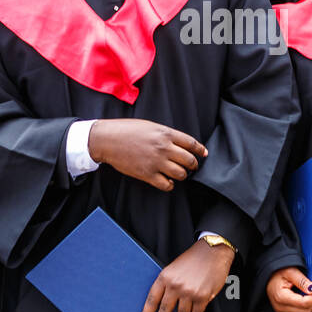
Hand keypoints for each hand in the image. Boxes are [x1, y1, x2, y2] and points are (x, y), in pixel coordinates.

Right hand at [88, 119, 206, 191]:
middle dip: (193, 165)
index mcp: (166, 134)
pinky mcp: (147, 174)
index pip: (191, 143)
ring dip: (182, 175)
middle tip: (192, 166)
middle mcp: (164, 148)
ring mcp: (156, 162)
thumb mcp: (150, 126)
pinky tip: (166, 181)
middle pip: (189, 160)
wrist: (108, 139)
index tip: (203, 154)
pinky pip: (166, 185)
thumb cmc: (127, 130)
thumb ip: (166, 134)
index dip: (200, 150)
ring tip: (178, 173)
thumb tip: (180, 143)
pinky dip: (169, 184)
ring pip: (181, 174)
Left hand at [138, 239, 233, 311]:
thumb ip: (168, 284)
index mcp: (165, 276)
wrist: (213, 251)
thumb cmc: (193, 258)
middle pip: (165, 310)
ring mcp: (189, 291)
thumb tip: (165, 304)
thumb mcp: (174, 267)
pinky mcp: (203, 296)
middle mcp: (175, 285)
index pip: (152, 299)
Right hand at [265, 266, 311, 311]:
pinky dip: (304, 306)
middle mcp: (280, 307)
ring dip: (310, 304)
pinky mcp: (283, 311)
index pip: (304, 303)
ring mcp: (281, 310)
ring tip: (311, 293)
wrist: (267, 275)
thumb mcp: (290, 271)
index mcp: (281, 297)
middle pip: (305, 310)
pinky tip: (305, 296)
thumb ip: (302, 281)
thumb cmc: (277, 272)